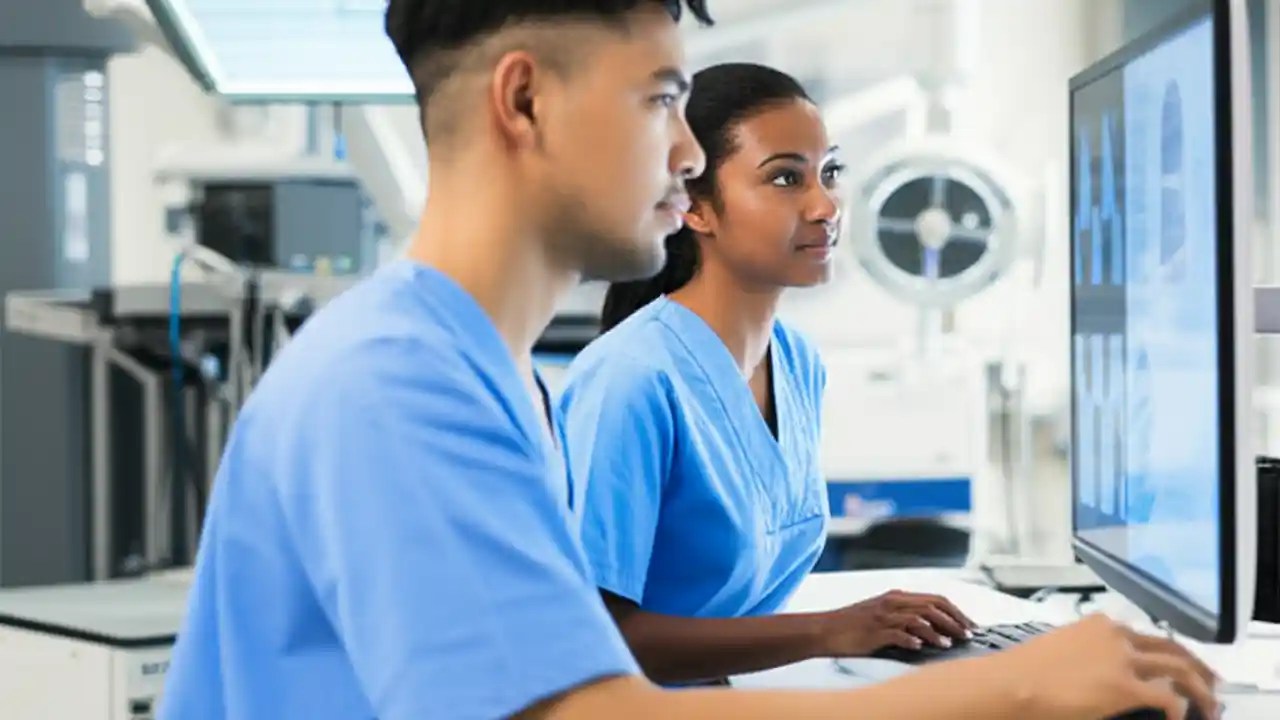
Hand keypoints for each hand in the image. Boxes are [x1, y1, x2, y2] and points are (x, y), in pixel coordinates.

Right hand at [815, 589, 977, 656]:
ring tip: (949, 644)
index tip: (970, 625)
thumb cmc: (852, 625)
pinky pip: (897, 634)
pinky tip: (921, 647)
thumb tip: (932, 630)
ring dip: (937, 631)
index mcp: (896, 597)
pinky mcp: (873, 631)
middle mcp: (892, 603)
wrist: (823, 629)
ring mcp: (882, 617)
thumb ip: (903, 617)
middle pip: (932, 606)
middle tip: (968, 634)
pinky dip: (912, 640)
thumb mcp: (880, 613)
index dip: (956, 611)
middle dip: (954, 620)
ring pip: (918, 619)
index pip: (935, 599)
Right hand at [991, 614, 1218, 719]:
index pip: (1147, 637)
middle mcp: (1116, 635)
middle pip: (1172, 648)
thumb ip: (1086, 655)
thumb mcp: (1060, 651)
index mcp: (1099, 625)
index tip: (1180, 670)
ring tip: (1210, 707)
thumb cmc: (1024, 671)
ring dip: (1200, 689)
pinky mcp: (1125, 686)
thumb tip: (1097, 673)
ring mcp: (1123, 660)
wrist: (1011, 683)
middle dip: (1197, 667)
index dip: (1170, 654)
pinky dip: (1180, 709)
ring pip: (1179, 669)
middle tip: (1211, 686)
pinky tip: (1179, 719)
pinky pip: (1167, 698)